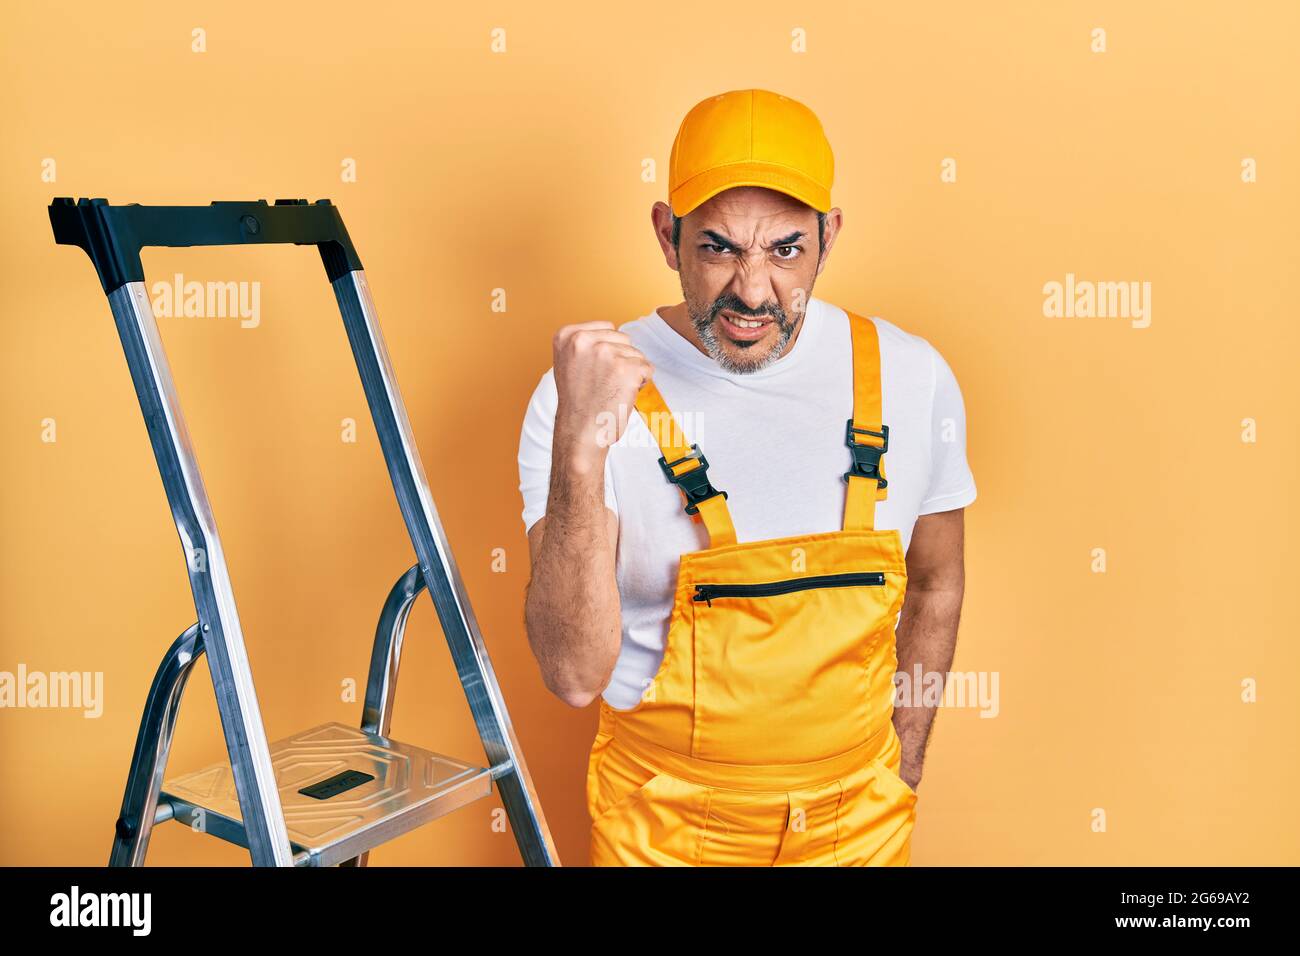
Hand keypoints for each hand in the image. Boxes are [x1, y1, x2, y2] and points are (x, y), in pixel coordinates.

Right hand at [552, 321, 653, 472]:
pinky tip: (622, 395)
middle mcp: (583, 340)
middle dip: (621, 360)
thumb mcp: (569, 362)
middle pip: (624, 338)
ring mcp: (605, 353)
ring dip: (630, 372)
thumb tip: (616, 333)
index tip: (592, 371)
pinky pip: (647, 368)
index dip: (607, 351)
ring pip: (636, 354)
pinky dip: (641, 383)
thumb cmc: (578, 402)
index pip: (607, 328)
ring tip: (610, 390)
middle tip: (603, 383)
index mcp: (566, 335)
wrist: (580, 432)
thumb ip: (587, 344)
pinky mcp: (626, 368)